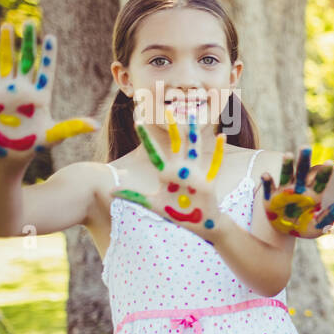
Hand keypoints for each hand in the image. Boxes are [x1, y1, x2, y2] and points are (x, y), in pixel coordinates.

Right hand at [0, 21, 94, 162]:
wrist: (11, 154)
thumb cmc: (35, 145)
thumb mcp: (54, 135)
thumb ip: (72, 127)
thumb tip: (95, 126)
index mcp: (40, 95)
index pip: (45, 70)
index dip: (48, 54)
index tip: (51, 37)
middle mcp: (22, 89)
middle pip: (26, 60)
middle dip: (28, 42)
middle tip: (29, 23)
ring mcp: (4, 92)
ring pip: (5, 62)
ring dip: (6, 45)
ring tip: (7, 25)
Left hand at [114, 111, 225, 240]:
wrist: (198, 224)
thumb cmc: (177, 214)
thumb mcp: (152, 204)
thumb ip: (134, 196)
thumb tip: (111, 191)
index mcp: (166, 173)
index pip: (154, 151)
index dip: (146, 137)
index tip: (137, 121)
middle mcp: (180, 169)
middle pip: (176, 143)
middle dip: (172, 127)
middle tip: (167, 109)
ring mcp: (195, 173)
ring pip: (194, 147)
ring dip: (193, 131)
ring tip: (193, 114)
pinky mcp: (207, 181)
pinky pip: (215, 164)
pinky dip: (219, 152)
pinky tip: (221, 137)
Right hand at [260, 147, 333, 236]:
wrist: (287, 231)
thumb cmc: (307, 226)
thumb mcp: (321, 224)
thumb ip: (332, 214)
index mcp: (313, 193)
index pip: (320, 179)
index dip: (325, 172)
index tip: (331, 162)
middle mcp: (299, 188)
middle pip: (302, 171)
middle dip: (303, 160)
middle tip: (306, 147)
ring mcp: (284, 191)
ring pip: (285, 175)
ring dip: (286, 165)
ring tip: (287, 155)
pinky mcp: (270, 197)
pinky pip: (268, 188)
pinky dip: (267, 182)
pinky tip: (266, 175)